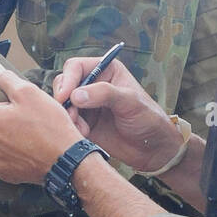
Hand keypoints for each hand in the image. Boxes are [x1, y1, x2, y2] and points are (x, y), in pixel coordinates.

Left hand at [0, 69, 83, 184]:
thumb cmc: (49, 128)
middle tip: (14, 109)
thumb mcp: (30, 92)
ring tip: (25, 129)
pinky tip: (27, 144)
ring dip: (1, 131)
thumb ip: (6, 80)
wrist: (67, 163)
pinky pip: (1, 154)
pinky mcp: (4, 172)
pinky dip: (10, 148)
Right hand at [52, 55, 184, 170]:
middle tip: (71, 116)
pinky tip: (84, 135)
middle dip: (64, 100)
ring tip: (82, 129)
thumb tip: (75, 95)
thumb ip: (104, 94)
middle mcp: (93, 84)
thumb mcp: (130, 101)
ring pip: (63, 105)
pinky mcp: (84, 123)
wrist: (152, 149)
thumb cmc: (148, 119)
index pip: (76, 67)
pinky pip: (68, 121)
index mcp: (106, 70)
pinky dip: (71, 128)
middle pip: (64, 85)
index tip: (65, 97)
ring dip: (67, 116)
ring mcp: (87, 104)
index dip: (67, 80)